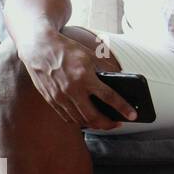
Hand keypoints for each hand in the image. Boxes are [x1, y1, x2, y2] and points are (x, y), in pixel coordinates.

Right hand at [19, 33, 135, 130]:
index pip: (108, 97)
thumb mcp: (90, 55)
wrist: (39, 48)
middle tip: (118, 123)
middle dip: (108, 124)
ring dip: (95, 125)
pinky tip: (87, 120)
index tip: (133, 115)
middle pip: (93, 116)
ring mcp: (59, 97)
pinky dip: (79, 121)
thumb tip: (118, 81)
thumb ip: (104, 69)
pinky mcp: (51, 100)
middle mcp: (71, 90)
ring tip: (105, 123)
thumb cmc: (67, 50)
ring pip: (80, 120)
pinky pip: (67, 117)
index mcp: (84, 77)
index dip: (123, 108)